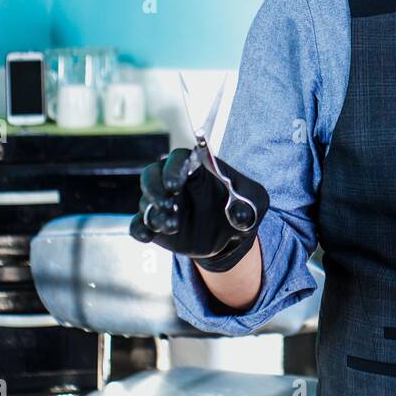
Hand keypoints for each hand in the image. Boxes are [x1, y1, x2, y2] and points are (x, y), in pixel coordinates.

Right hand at [130, 148, 268, 271]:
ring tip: (173, 225)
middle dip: (155, 187)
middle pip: (152, 174)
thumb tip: (239, 214)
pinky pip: (138, 224)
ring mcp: (163, 203)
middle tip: (167, 203)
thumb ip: (252, 202)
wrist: (231, 238)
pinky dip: (139, 229)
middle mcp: (175, 182)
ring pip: (146, 201)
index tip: (176, 183)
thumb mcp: (257, 202)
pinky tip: (147, 236)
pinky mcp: (156, 225)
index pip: (178, 157)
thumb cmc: (242, 209)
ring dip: (155, 213)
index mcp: (198, 169)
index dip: (173, 167)